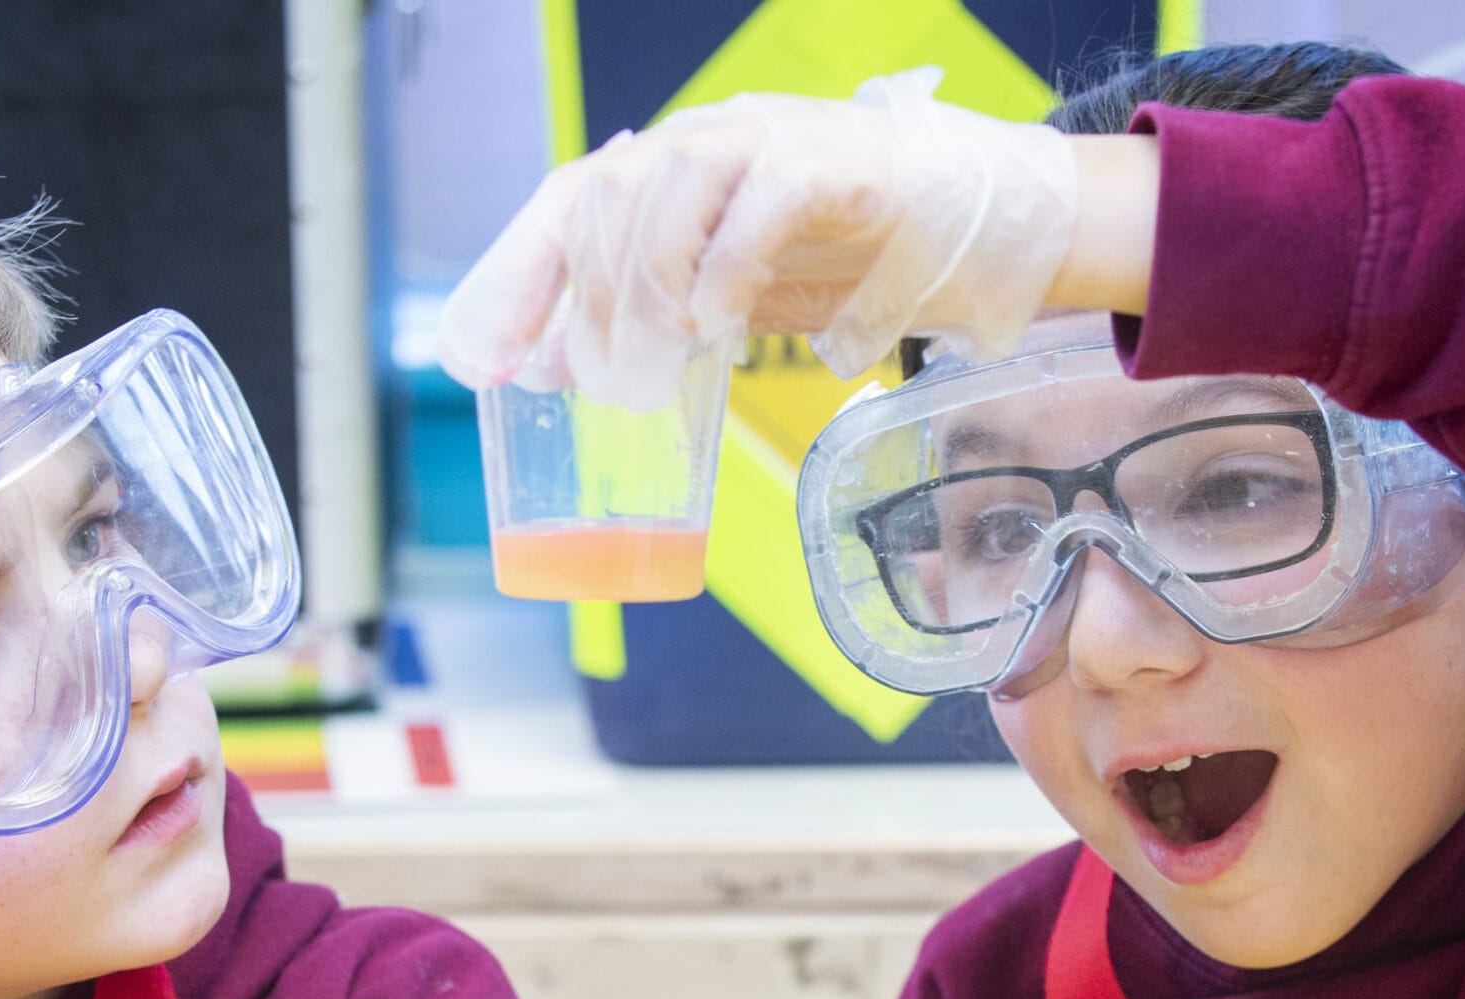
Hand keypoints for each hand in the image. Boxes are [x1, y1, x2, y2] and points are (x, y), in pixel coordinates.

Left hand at [437, 69, 1083, 407]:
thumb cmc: (853, 255)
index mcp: (675, 171)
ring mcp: (774, 142)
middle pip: (608, 196)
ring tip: (658, 371)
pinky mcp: (840, 164)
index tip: (480, 358)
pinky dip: (727, 268)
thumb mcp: (731, 297)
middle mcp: (712, 140)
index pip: (568, 201)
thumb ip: (647, 320)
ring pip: (670, 185)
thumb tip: (548, 366)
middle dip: (590, 304)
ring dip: (648, 290)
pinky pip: (763, 199)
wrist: (983, 223)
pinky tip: (723, 328)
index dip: (514, 276)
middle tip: (610, 391)